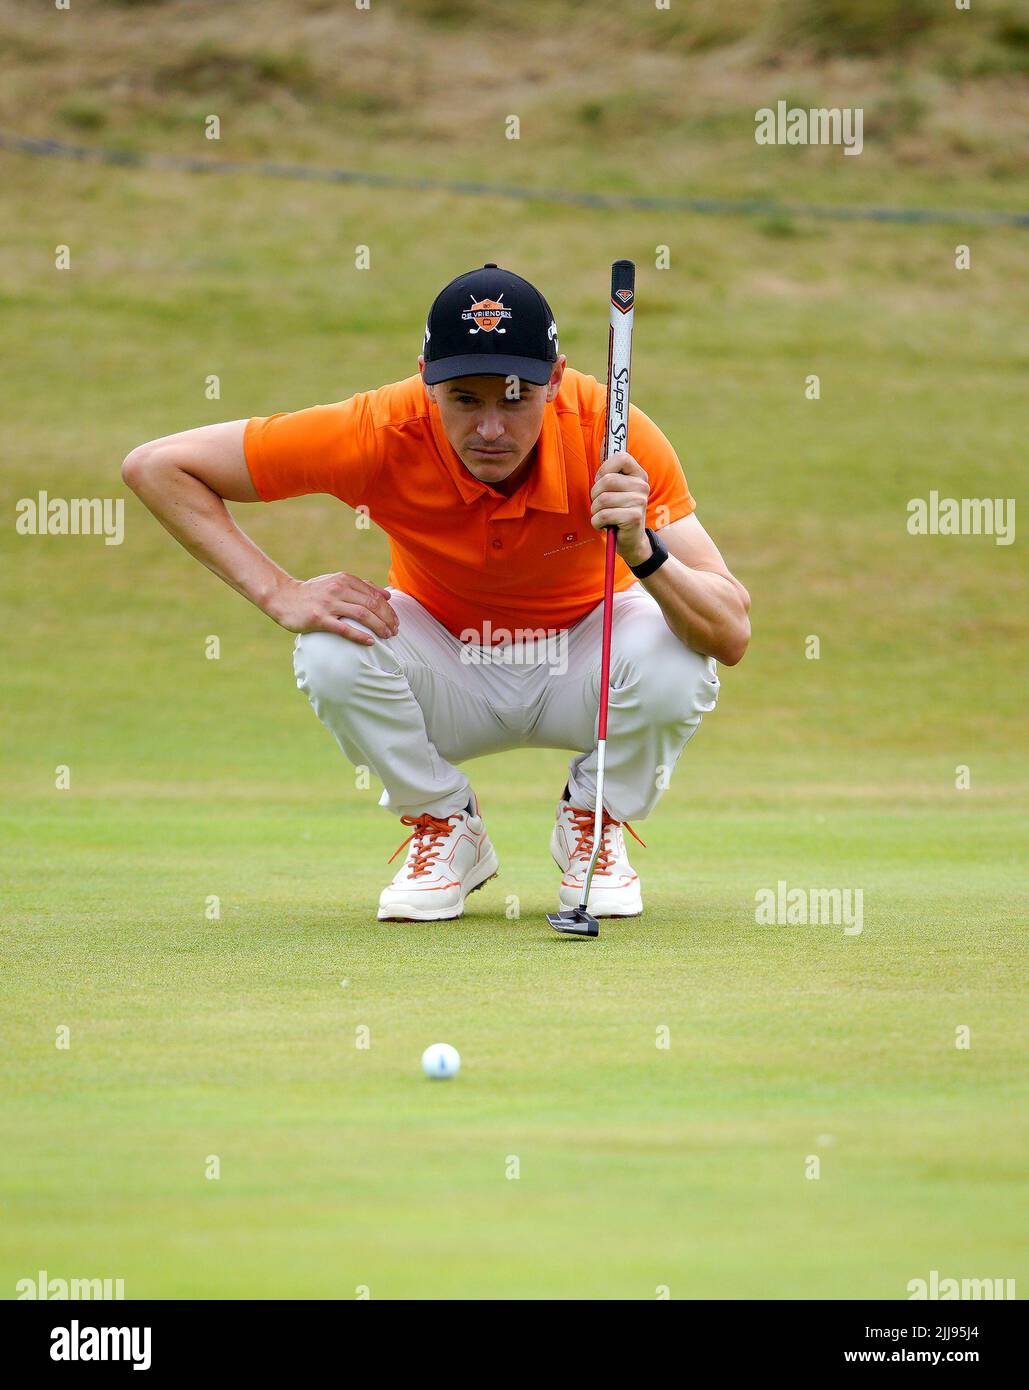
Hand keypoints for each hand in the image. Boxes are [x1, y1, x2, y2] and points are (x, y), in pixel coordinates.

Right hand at [267, 572, 398, 644]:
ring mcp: (328, 604)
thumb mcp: (336, 582)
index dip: (389, 609)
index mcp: (345, 580)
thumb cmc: (313, 592)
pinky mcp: (319, 618)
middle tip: (395, 631)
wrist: (283, 597)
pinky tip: (370, 642)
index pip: (375, 595)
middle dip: (388, 619)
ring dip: (379, 627)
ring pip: (362, 615)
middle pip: (372, 604)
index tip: (396, 621)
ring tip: (387, 636)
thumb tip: (387, 596)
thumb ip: (361, 587)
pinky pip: (344, 628)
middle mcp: (338, 589)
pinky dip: (360, 635)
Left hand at [589, 452, 651, 565]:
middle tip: (599, 505)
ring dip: (595, 511)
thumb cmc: (617, 512)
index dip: (604, 469)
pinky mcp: (633, 517)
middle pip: (607, 480)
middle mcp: (642, 486)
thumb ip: (610, 470)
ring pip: (602, 499)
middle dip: (595, 495)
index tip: (602, 481)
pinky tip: (603, 525)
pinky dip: (597, 522)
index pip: (621, 457)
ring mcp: (639, 501)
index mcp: (638, 475)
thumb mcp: (615, 489)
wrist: (631, 540)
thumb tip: (605, 438)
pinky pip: (603, 515)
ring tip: (602, 516)